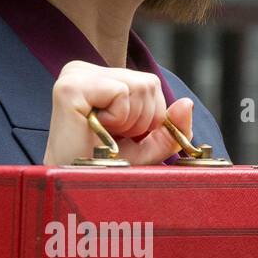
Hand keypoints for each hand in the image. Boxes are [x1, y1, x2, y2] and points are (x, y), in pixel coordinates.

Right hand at [43, 61, 193, 166]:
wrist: (71, 188)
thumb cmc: (101, 168)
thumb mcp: (144, 148)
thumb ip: (168, 129)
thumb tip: (187, 104)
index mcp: (97, 77)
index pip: (150, 83)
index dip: (149, 118)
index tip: (119, 136)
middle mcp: (83, 69)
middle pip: (148, 83)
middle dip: (141, 121)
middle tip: (111, 139)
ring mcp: (74, 74)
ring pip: (140, 86)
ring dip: (130, 122)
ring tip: (103, 135)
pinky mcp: (70, 87)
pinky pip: (121, 93)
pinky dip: (118, 120)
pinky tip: (95, 130)